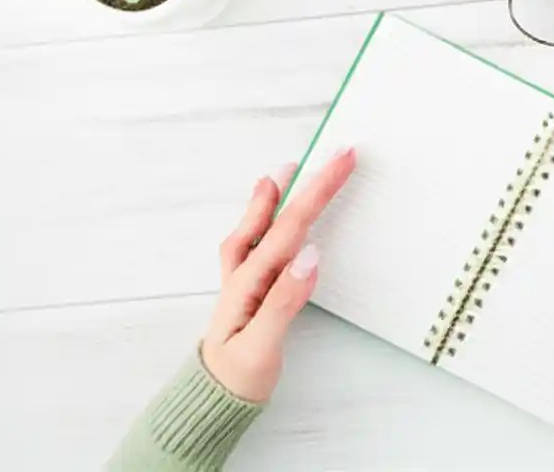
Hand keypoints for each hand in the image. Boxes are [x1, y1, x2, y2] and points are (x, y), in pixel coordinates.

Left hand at [201, 148, 356, 401]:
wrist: (210, 402)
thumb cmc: (237, 377)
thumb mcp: (262, 346)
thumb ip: (284, 300)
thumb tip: (311, 254)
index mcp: (250, 281)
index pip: (292, 226)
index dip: (318, 190)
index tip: (343, 160)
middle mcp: (243, 273)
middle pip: (279, 218)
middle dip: (308, 183)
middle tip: (335, 152)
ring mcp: (242, 281)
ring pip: (258, 227)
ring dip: (275, 196)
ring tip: (287, 169)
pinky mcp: (246, 292)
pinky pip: (254, 244)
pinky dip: (262, 220)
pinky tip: (265, 215)